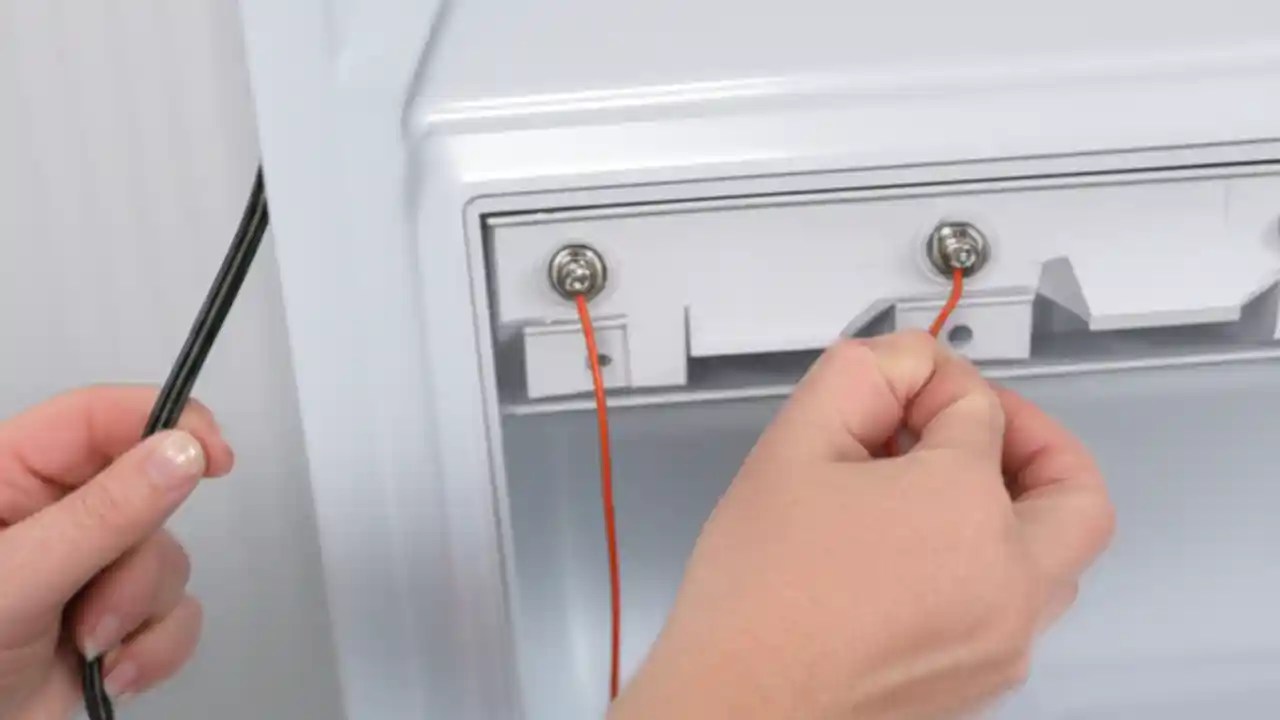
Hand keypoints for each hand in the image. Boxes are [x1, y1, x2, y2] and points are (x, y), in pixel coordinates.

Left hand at [0, 386, 232, 718]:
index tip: (212, 458)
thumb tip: (182, 453)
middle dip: (138, 560)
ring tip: (90, 650)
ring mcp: (88, 572)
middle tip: (98, 605)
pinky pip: (177, 613)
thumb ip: (101, 516)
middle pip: (150, 495)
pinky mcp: (115, 624)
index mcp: (10, 477)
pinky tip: (117, 674)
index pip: (100, 418)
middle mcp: (54, 516)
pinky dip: (158, 648)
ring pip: (167, 559)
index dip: (164, 423)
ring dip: (140, 612)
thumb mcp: (15, 578)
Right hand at [611, 331, 1114, 719]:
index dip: (932, 384)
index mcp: (966, 508)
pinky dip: (993, 565)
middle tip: (983, 429)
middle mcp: (1008, 578)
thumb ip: (861, 374)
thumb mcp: (792, 446)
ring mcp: (1005, 639)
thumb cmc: (760, 593)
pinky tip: (921, 556)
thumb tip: (908, 361)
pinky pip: (1020, 608)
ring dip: (1018, 508)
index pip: (980, 411)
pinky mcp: (985, 680)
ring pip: (1056, 558)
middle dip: (1035, 442)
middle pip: (1075, 491)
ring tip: (940, 493)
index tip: (895, 390)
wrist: (742, 701)